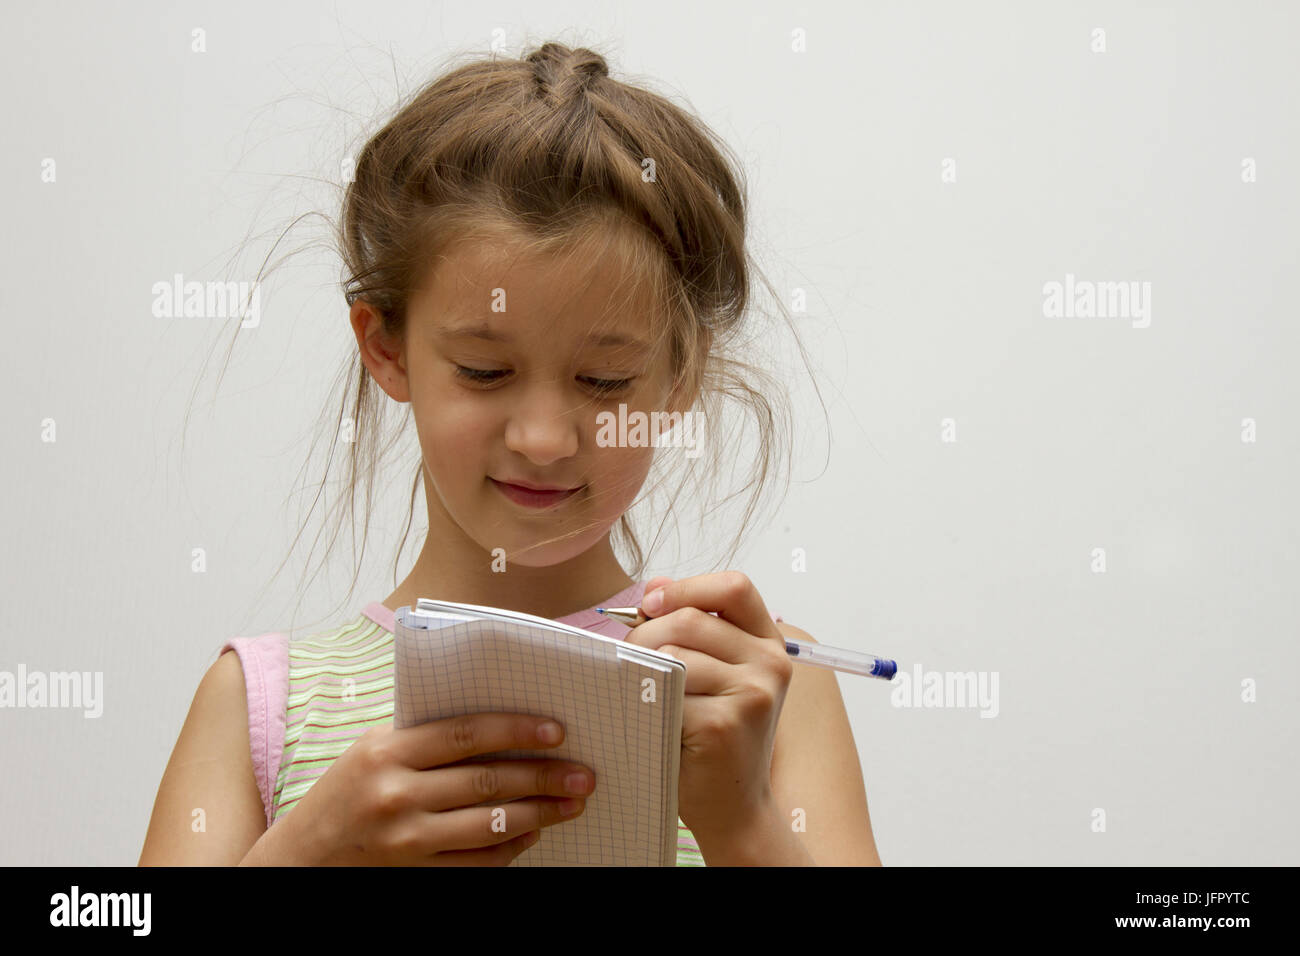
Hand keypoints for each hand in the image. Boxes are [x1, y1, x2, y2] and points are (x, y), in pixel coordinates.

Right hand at [269, 714, 595, 865]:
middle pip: (487, 780)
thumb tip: (501, 727)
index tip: (557, 731)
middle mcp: (395, 794)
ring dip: (539, 813)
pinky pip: (477, 862)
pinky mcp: (414, 874)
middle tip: (582, 774)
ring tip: (570, 805)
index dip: (516, 730)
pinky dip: (512, 848)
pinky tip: (533, 834)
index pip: (466, 734)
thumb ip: (426, 739)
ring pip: (490, 824)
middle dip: (543, 776)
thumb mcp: (372, 752)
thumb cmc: (344, 794)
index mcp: (387, 751)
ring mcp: (405, 839)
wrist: (299, 861)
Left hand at [622, 572, 792, 845]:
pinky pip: (666, 691)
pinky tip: (651, 718)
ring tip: (639, 693)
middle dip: (646, 633)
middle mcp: (770, 663)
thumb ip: (692, 628)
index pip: (734, 586)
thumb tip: (654, 584)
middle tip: (628, 659)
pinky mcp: (724, 721)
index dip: (687, 587)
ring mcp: (753, 692)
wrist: (734, 808)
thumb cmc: (713, 739)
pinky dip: (647, 700)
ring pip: (673, 652)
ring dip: (642, 668)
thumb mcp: (714, 675)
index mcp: (768, 643)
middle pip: (691, 618)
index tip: (651, 603)